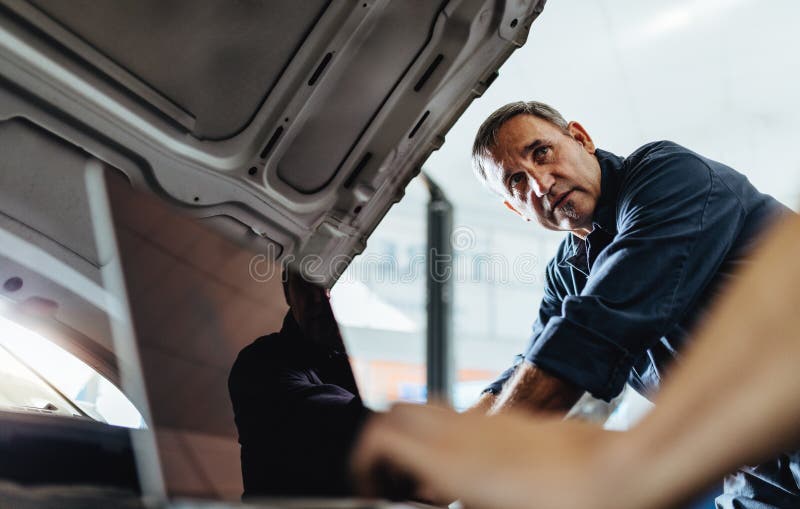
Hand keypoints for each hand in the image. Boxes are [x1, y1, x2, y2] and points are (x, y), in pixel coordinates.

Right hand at [351, 403, 630, 508]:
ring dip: (411, 437)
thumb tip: (432, 491)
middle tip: (393, 482)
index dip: (362, 460)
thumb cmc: (566, 508)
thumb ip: (458, 498)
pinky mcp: (506, 421)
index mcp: (450, 462)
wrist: (618, 474)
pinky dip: (444, 437)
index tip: (368, 487)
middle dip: (380, 444)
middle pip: (394, 413)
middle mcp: (459, 433)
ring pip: (425, 410)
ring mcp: (483, 422)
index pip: (380, 436)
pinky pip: (458, 418)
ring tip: (426, 478)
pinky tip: (468, 471)